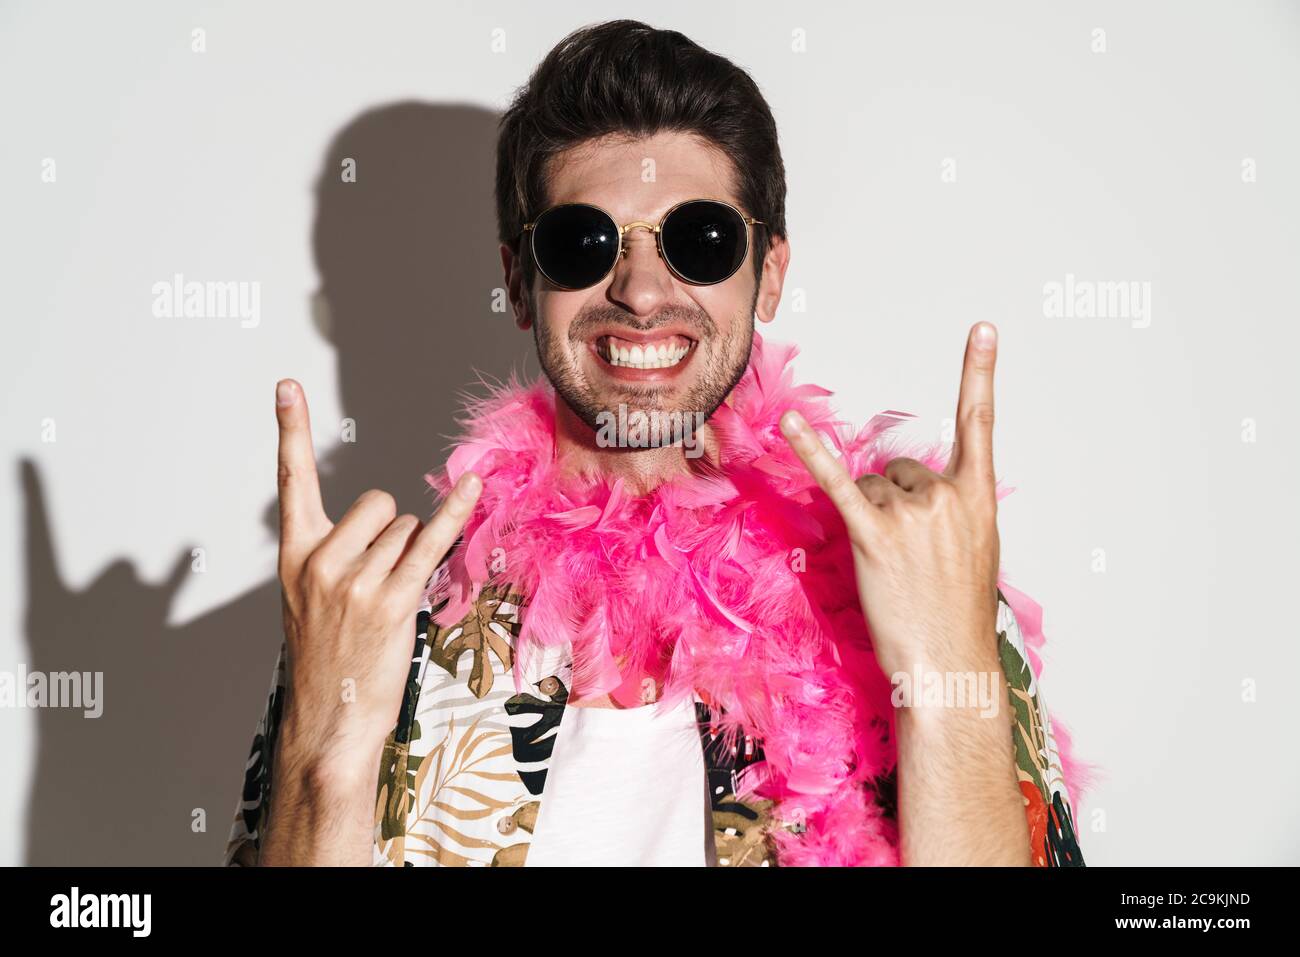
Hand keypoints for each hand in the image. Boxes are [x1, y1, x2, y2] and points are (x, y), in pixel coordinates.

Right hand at [272, 378, 480, 776]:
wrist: (330, 718)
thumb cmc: (328, 659)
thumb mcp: (311, 599)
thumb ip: (335, 554)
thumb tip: (393, 521)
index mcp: (295, 556)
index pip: (289, 480)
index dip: (289, 429)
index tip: (286, 385)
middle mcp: (320, 561)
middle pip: (377, 503)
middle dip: (390, 532)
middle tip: (377, 581)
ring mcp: (354, 581)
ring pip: (405, 530)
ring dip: (409, 557)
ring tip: (387, 603)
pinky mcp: (391, 601)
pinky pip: (431, 541)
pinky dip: (454, 513)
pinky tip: (472, 487)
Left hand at [780, 322, 1001, 678]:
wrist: (949, 662)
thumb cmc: (958, 615)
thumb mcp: (975, 551)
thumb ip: (952, 510)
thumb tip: (914, 494)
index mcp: (977, 497)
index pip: (980, 423)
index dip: (980, 373)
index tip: (984, 330)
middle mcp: (944, 495)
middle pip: (899, 468)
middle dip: (894, 503)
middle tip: (908, 556)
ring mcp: (909, 513)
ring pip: (870, 485)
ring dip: (871, 517)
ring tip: (891, 564)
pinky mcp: (872, 533)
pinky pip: (837, 482)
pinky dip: (811, 451)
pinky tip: (791, 422)